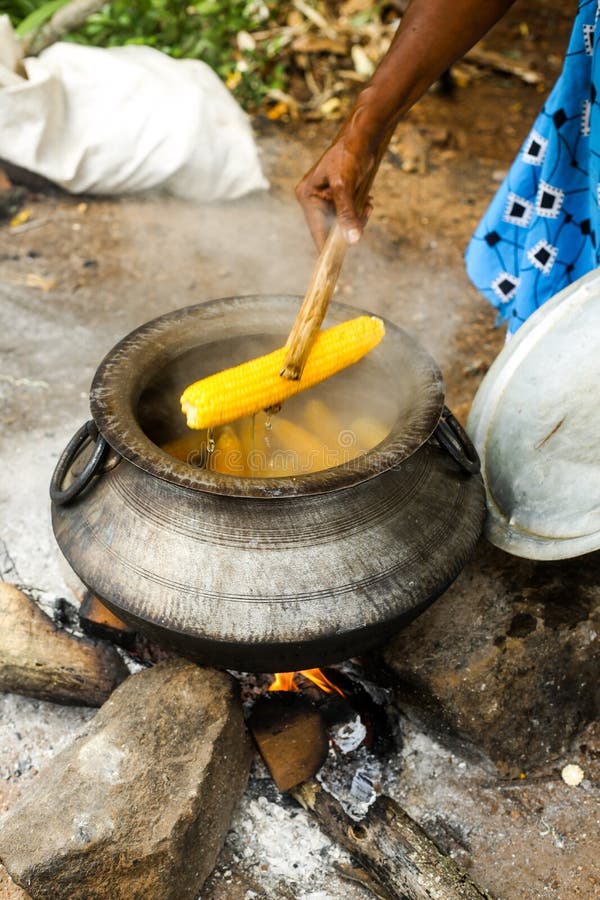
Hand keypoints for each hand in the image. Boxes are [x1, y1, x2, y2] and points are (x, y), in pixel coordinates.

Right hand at [295, 128, 375, 251]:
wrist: (362, 137)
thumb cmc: (349, 156)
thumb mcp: (345, 186)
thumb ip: (347, 214)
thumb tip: (352, 241)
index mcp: (307, 197)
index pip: (317, 231)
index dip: (328, 248)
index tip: (335, 267)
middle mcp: (313, 200)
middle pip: (331, 228)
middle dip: (350, 225)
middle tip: (365, 213)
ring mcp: (325, 199)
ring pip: (343, 223)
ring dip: (358, 217)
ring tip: (367, 203)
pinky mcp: (338, 197)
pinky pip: (348, 214)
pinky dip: (359, 211)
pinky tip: (367, 201)